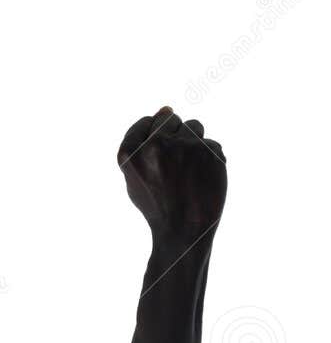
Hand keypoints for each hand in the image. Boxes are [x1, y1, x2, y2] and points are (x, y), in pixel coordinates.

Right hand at [118, 107, 226, 245]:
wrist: (183, 233)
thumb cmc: (158, 207)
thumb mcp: (134, 179)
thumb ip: (140, 144)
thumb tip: (165, 108)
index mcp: (131, 154)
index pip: (146, 122)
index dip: (153, 138)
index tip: (157, 159)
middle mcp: (155, 146)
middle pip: (170, 118)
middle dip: (174, 137)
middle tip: (174, 168)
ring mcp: (184, 147)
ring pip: (194, 126)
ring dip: (194, 145)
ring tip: (189, 174)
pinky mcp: (209, 151)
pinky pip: (211, 145)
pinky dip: (210, 161)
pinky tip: (203, 182)